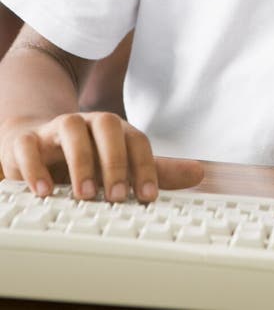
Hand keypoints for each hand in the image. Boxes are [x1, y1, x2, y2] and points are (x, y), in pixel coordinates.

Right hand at [0, 112, 203, 202]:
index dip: (145, 166)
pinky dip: (35, 167)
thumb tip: (199, 173)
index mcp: (114, 130)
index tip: (148, 196)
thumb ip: (156, 171)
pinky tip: (42, 192)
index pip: (136, 139)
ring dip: (80, 160)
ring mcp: (56, 128)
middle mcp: (88, 123)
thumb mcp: (120, 163)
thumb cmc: (85, 156)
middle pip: (106, 124)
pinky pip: (28, 145)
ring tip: (85, 195)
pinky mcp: (26, 140)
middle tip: (117, 196)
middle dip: (114, 160)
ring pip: (71, 127)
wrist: (36, 141)